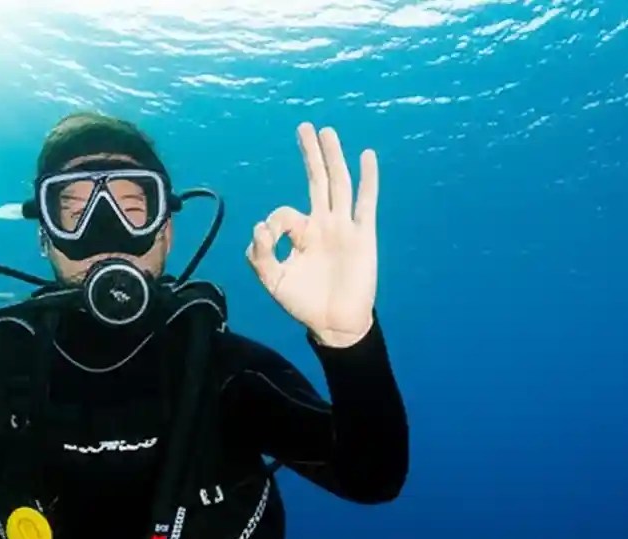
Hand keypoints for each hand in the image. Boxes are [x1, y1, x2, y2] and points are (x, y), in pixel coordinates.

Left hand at [247, 122, 379, 347]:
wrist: (335, 323)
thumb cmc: (303, 302)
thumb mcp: (273, 281)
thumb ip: (261, 255)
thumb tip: (259, 226)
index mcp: (301, 234)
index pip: (283, 214)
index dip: (274, 224)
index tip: (271, 242)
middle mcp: (323, 224)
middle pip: (317, 181)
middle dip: (310, 155)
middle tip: (305, 127)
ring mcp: (344, 227)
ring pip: (338, 184)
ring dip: (333, 157)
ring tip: (327, 131)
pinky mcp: (363, 235)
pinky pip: (366, 202)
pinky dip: (368, 179)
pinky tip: (367, 157)